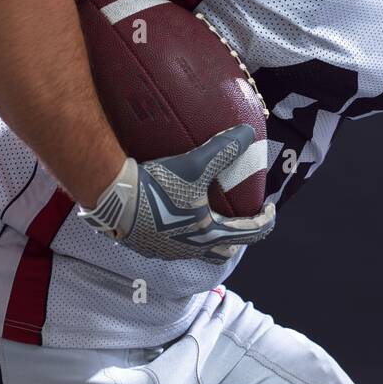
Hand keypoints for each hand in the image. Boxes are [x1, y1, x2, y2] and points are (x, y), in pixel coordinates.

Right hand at [76, 124, 275, 263]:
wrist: (113, 199)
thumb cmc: (156, 187)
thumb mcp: (194, 165)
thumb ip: (223, 149)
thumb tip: (248, 132)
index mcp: (207, 234)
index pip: (249, 234)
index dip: (265, 222)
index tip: (270, 209)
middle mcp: (188, 249)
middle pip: (222, 250)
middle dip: (235, 236)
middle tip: (238, 218)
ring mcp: (165, 251)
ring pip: (195, 248)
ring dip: (206, 234)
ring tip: (205, 213)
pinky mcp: (145, 245)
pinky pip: (171, 243)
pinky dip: (180, 232)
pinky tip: (173, 213)